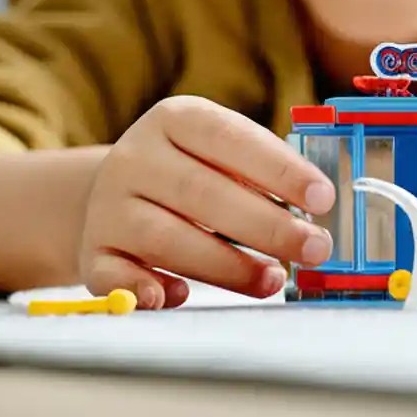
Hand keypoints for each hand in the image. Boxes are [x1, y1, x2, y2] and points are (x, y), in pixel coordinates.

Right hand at [81, 96, 335, 308]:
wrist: (112, 192)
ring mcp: (109, 206)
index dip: (279, 169)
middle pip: (201, 193)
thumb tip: (316, 211)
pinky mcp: (93, 253)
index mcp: (173, 119)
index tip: (323, 198)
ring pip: (166, 239)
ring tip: (274, 280)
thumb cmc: (190, 172)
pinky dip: (144, 290)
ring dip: (226, 266)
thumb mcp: (218, 153)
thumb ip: (260, 174)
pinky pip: (115, 275)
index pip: (229, 138)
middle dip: (267, 226)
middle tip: (314, 248)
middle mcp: (135, 157)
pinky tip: (178, 297)